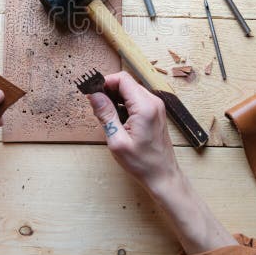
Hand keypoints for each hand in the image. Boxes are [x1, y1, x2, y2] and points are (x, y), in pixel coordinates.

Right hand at [86, 71, 178, 192]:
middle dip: (108, 91)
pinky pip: (136, 99)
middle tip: (96, 107)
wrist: (163, 176)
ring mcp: (156, 106)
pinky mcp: (155, 112)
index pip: (122, 79)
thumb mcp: (117, 140)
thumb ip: (105, 114)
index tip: (92, 94)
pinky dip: (124, 104)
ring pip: (130, 90)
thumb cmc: (142, 163)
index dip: (105, 83)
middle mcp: (153, 102)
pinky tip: (117, 120)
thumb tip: (94, 95)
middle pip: (126, 83)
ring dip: (115, 98)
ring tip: (107, 116)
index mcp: (145, 106)